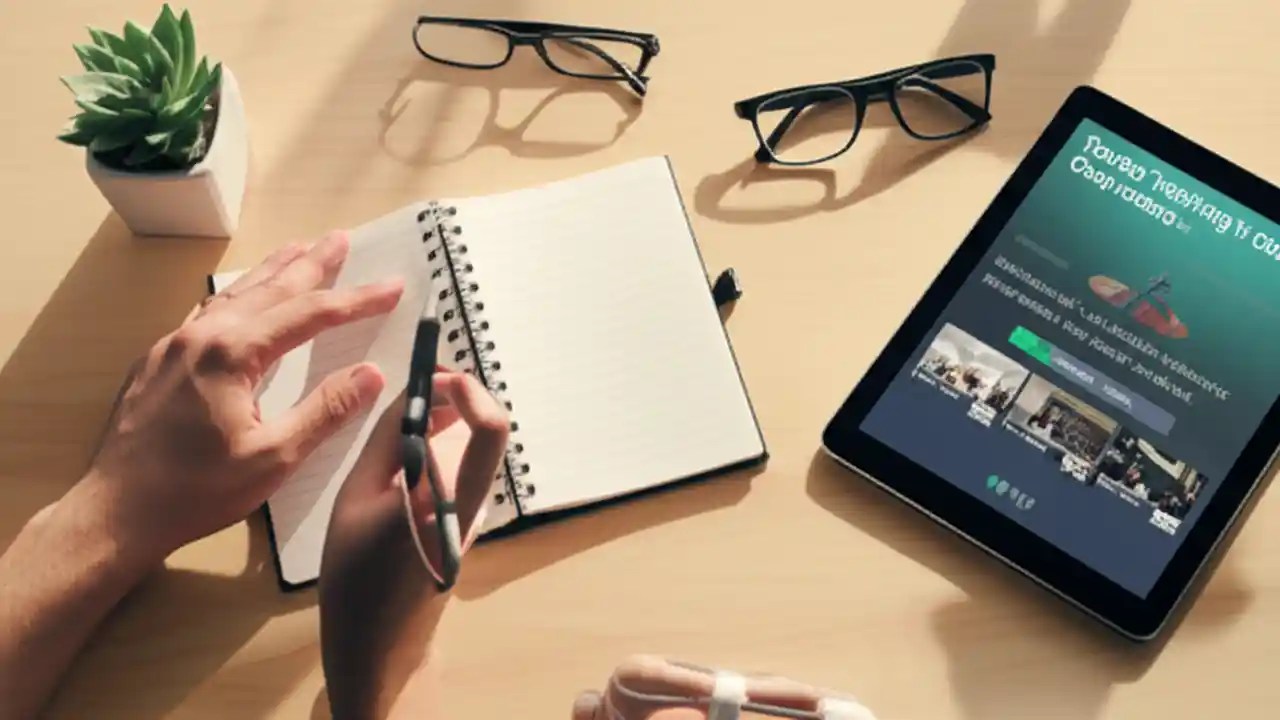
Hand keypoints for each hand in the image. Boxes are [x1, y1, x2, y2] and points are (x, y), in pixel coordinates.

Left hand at [85, 232, 404, 567]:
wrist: (115, 512)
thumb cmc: (197, 491)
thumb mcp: (274, 458)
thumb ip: (325, 410)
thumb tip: (372, 373)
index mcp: (232, 353)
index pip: (309, 314)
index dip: (357, 299)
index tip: (394, 285)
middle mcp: (200, 336)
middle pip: (270, 289)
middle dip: (312, 264)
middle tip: (342, 238)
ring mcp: (172, 346)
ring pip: (234, 295)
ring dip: (272, 271)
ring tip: (299, 250)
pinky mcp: (156, 362)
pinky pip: (206, 314)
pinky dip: (237, 296)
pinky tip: (242, 299)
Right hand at [319, 370, 508, 719]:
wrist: (378, 643)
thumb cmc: (357, 576)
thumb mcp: (355, 498)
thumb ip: (387, 442)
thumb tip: (412, 395)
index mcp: (450, 502)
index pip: (491, 433)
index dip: (472, 393)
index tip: (438, 375)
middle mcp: (474, 506)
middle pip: (487, 432)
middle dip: (459, 396)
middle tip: (422, 376)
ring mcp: (474, 516)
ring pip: (476, 447)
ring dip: (454, 415)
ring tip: (416, 401)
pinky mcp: (465, 520)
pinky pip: (463, 466)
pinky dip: (446, 441)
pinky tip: (417, 438)